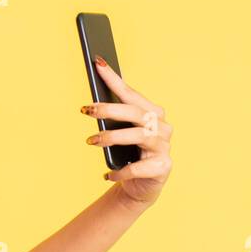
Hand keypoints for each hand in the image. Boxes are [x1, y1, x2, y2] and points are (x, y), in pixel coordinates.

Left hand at [82, 55, 172, 209]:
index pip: (131, 93)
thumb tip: (92, 104)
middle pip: (135, 113)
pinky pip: (138, 168)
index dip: (114, 79)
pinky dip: (120, 171)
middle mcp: (162, 127)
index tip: (98, 63)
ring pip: (139, 136)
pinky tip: (107, 174)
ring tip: (91, 141)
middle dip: (109, 109)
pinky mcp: (162, 168)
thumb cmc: (128, 156)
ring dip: (112, 137)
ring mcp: (164, 147)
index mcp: (153, 113)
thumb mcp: (120, 135)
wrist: (140, 187)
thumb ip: (113, 119)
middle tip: (86, 109)